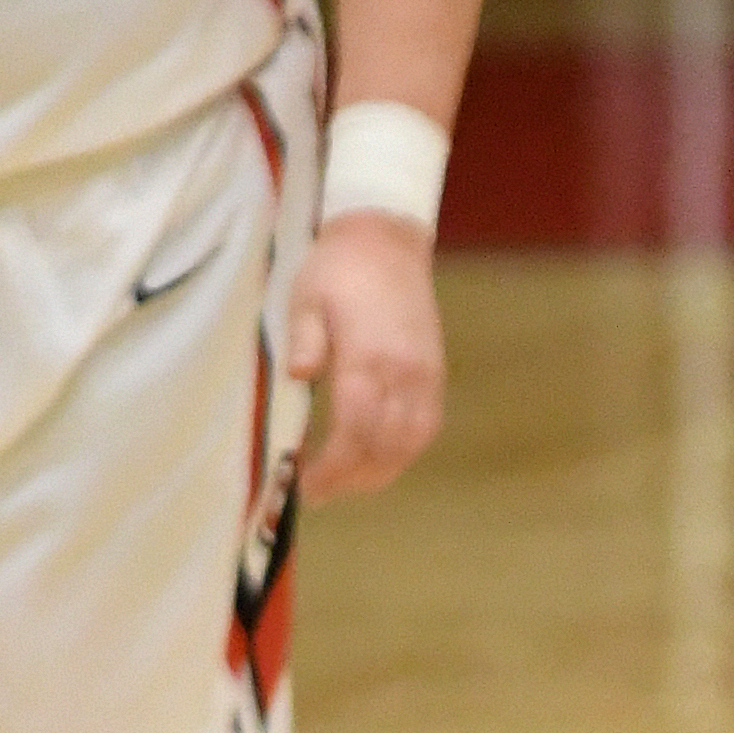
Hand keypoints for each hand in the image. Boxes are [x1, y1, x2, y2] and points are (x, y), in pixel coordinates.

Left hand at [288, 214, 447, 501]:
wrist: (387, 239)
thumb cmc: (337, 268)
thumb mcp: (306, 295)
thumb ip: (304, 338)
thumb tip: (299, 376)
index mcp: (369, 355)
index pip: (355, 429)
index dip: (332, 467)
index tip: (306, 486)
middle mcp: (405, 372)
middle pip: (386, 446)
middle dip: (354, 478)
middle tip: (321, 493)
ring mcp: (425, 374)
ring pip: (412, 442)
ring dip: (382, 471)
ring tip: (350, 483)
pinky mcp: (435, 372)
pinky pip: (427, 426)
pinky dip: (404, 451)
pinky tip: (380, 457)